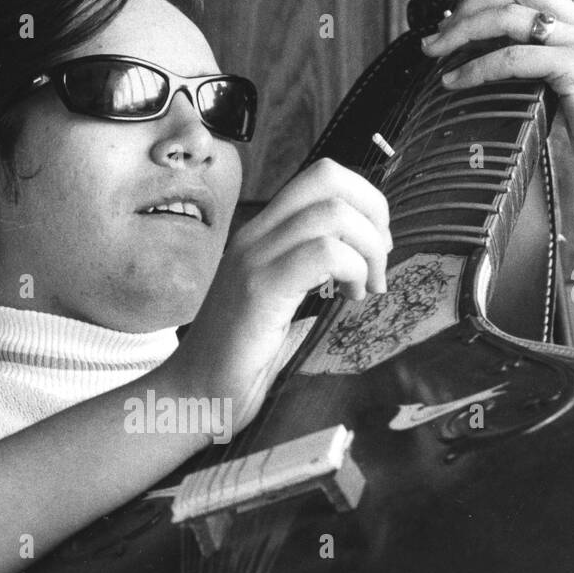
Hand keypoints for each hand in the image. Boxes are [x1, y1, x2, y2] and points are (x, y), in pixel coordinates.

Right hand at [164, 158, 390, 432]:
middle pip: (329, 176)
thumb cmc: (240, 360)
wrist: (195, 396)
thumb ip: (308, 274)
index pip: (321, 176)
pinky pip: (323, 252)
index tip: (375, 247)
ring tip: (365, 287)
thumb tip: (360, 261)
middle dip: (374, 212)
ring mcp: (254, 259)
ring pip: (332, 211)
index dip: (364, 200)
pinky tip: (349, 298)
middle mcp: (255, 235)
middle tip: (378, 260)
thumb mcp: (279, 303)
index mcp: (261, 234)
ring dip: (368, 248)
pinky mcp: (260, 289)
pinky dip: (352, 270)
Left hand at [421, 0, 573, 195]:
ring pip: (510, 19)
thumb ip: (535, 74)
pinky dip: (478, 67)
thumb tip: (488, 74)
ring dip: (463, 33)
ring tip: (436, 55)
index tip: (454, 20)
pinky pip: (515, 58)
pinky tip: (457, 81)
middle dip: (469, 7)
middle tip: (436, 35)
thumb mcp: (563, 92)